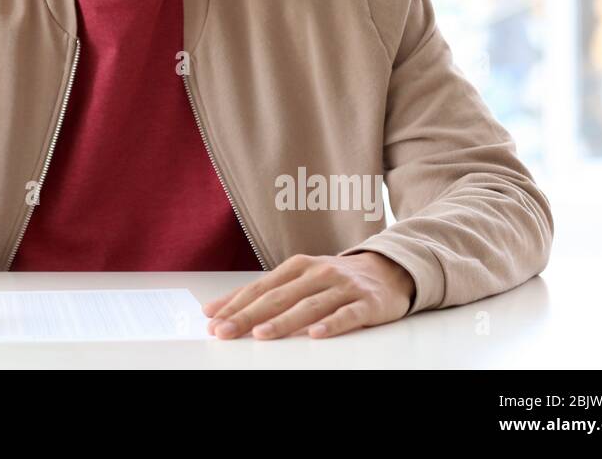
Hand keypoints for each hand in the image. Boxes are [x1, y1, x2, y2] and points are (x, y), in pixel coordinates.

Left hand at [202, 251, 414, 339]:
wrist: (389, 270)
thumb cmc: (335, 279)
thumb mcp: (301, 279)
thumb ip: (267, 294)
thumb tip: (220, 309)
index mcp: (297, 266)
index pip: (260, 287)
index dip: (235, 304)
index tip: (212, 320)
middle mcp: (318, 273)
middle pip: (278, 297)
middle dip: (248, 315)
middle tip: (225, 331)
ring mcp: (342, 287)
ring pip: (308, 306)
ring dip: (283, 322)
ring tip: (261, 335)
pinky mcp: (366, 302)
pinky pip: (347, 315)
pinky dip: (331, 325)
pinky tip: (315, 335)